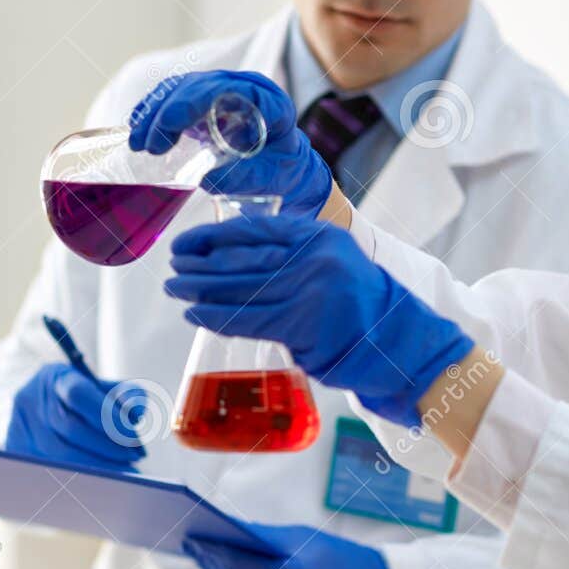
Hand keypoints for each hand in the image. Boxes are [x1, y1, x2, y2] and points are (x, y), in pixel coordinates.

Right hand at [5, 363, 145, 469]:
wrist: (39, 409)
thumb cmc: (80, 398)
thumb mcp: (101, 387)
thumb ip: (124, 395)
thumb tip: (137, 413)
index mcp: (55, 378)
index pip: (79, 394)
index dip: (108, 417)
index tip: (134, 437)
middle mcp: (31, 400)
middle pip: (71, 429)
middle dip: (109, 448)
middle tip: (136, 459)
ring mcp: (19, 428)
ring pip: (61, 456)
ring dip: (99, 467)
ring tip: (127, 473)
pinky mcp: (15, 453)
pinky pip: (51, 471)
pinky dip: (82, 477)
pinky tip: (104, 482)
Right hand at [126, 69, 332, 216]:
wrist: (285, 169)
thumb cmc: (281, 174)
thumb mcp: (269, 180)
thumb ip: (244, 179)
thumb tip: (207, 178)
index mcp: (270, 102)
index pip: (229, 89)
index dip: (195, 100)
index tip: (170, 125)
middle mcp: (246, 86)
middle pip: (199, 86)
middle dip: (167, 112)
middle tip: (146, 146)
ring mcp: (225, 89)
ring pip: (184, 87)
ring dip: (155, 111)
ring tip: (138, 142)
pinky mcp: (208, 97)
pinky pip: (177, 94)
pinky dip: (156, 107)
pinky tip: (138, 124)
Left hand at [164, 214, 475, 426]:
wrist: (395, 338)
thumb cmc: (356, 301)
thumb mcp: (329, 258)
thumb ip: (289, 251)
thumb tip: (228, 254)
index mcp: (316, 234)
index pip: (253, 229)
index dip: (213, 236)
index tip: (185, 243)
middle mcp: (312, 257)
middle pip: (242, 258)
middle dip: (200, 264)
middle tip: (173, 268)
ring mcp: (309, 290)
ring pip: (240, 289)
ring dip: (200, 291)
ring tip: (175, 290)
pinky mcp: (302, 323)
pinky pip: (248, 319)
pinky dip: (217, 317)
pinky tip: (196, 314)